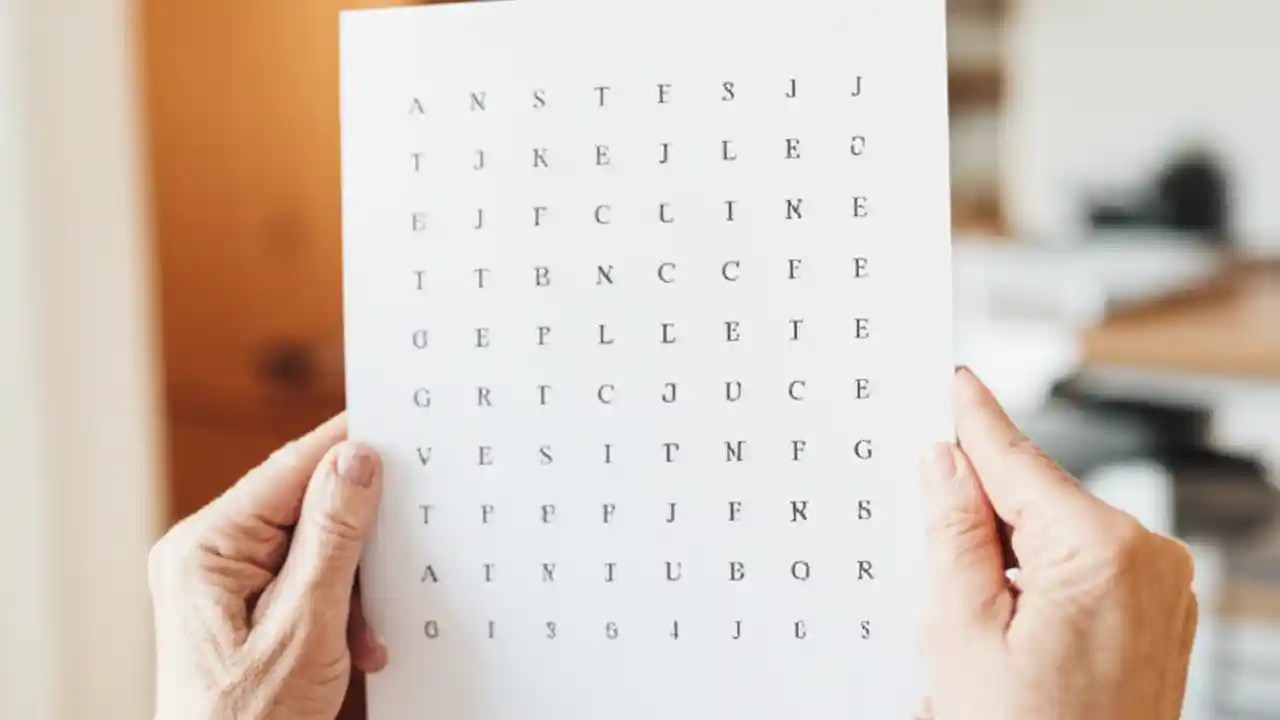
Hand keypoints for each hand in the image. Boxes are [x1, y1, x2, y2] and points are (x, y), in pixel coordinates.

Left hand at [149, 415, 387, 719]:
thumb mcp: (305, 625)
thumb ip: (333, 537)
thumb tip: (356, 460)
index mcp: (205, 548)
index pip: (288, 469)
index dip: (345, 446)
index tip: (398, 426)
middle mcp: (206, 555)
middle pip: (303, 505)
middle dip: (357, 535)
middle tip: (403, 543)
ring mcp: (221, 582)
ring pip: (313, 545)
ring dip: (353, 582)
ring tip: (366, 629)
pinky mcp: (242, 608)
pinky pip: (305, 579)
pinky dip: (341, 606)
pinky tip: (357, 643)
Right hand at [920, 369, 1196, 719]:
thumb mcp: (961, 634)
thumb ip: (953, 535)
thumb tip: (948, 465)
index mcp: (1101, 552)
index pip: (1018, 462)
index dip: (974, 420)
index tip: (954, 381)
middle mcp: (1148, 561)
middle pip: (1037, 500)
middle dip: (980, 513)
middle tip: (931, 549)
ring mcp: (1162, 593)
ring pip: (1057, 535)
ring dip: (1007, 554)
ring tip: (974, 624)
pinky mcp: (1158, 619)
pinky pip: (1084, 569)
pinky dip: (1039, 578)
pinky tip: (1008, 626)